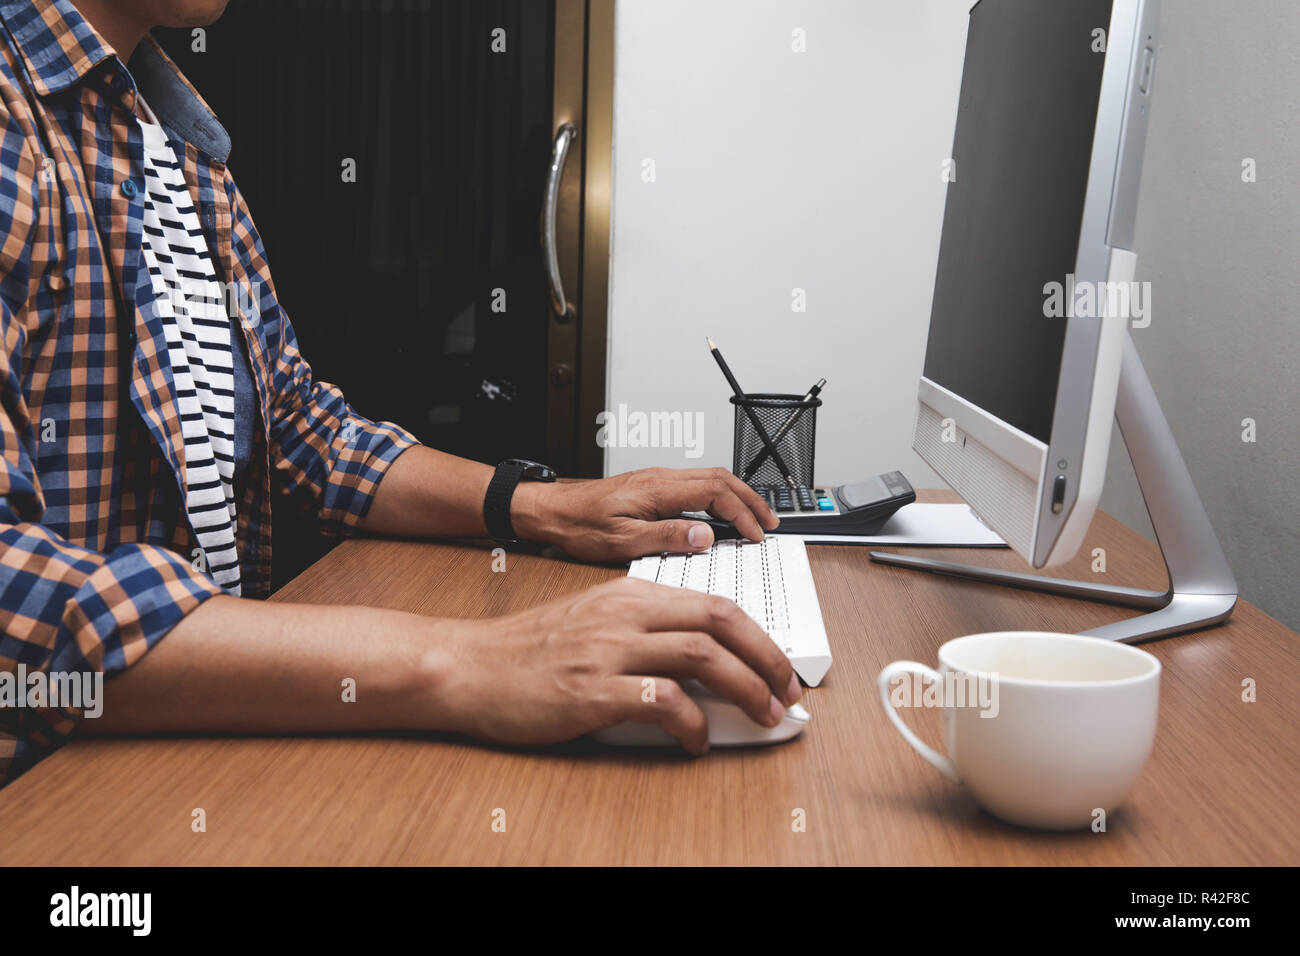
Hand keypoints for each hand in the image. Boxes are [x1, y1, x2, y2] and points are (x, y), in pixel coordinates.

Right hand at [431, 577, 801, 753]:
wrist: (467, 667)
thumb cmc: (527, 650)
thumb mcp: (593, 619)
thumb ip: (645, 630)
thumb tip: (704, 661)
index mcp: (630, 594)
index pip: (714, 603)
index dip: (758, 635)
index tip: (778, 664)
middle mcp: (624, 615)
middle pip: (721, 622)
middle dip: (767, 658)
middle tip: (787, 691)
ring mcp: (608, 652)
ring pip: (702, 657)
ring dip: (745, 689)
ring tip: (761, 716)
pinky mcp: (591, 692)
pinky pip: (663, 701)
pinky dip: (692, 724)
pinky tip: (695, 742)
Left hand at [512, 466, 778, 561]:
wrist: (552, 511)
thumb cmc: (579, 526)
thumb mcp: (621, 542)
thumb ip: (666, 538)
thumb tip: (705, 537)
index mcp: (657, 490)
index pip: (715, 493)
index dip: (742, 513)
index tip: (756, 534)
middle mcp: (661, 478)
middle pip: (721, 477)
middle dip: (751, 499)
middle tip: (771, 522)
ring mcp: (658, 480)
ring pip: (711, 478)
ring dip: (738, 496)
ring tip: (756, 518)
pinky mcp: (653, 487)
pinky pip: (697, 485)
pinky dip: (720, 497)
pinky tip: (723, 514)